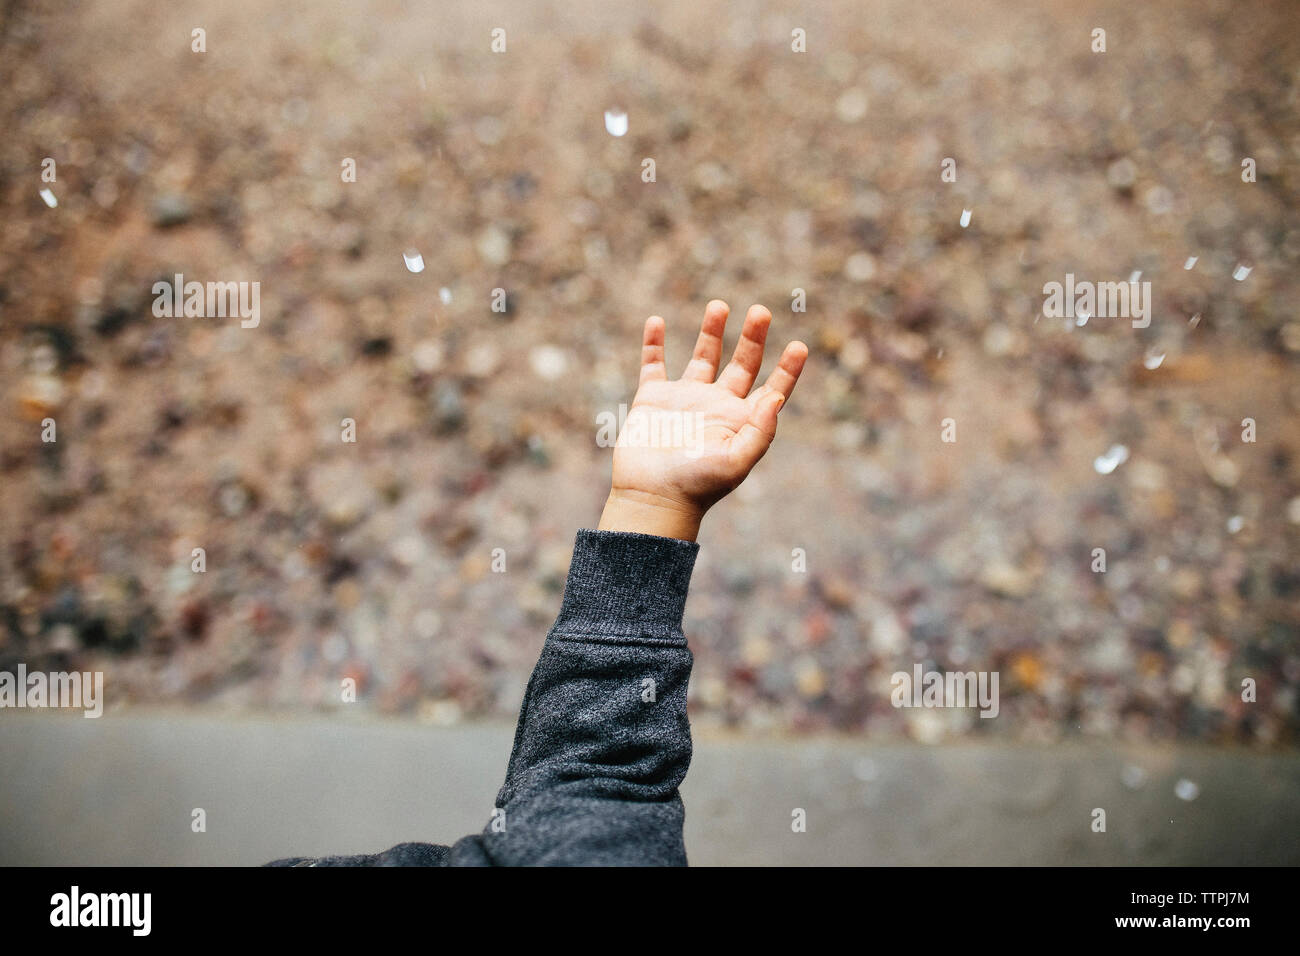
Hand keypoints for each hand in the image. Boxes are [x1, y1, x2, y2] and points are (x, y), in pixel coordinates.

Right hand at [598, 300, 807, 540]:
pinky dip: (654, 343)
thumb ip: (760, 430)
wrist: (652, 498)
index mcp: (741, 421)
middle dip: (752, 337)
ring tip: (719, 305)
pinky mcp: (652, 400)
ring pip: (702, 356)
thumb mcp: (737, 461)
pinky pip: (654, 365)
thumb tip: (777, 396)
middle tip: (761, 311)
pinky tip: (657, 321)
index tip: (800, 346)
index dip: (788, 369)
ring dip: (711, 331)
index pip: (772, 389)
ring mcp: (684, 400)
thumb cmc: (697, 486)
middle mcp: (716, 406)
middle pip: (741, 363)